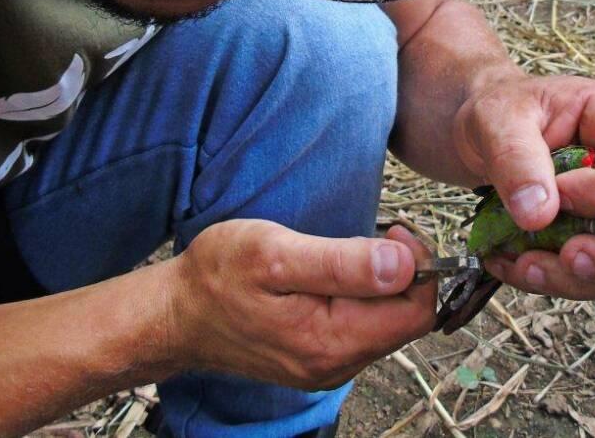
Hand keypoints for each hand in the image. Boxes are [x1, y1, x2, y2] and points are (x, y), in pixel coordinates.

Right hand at [167, 220, 435, 389]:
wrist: (177, 313)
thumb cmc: (217, 276)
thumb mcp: (275, 254)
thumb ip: (341, 263)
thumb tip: (403, 264)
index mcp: (331, 341)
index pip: (415, 313)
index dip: (418, 266)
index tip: (393, 229)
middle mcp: (336, 364)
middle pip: (404, 320)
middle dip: (402, 272)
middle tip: (377, 230)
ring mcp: (326, 365)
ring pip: (383, 324)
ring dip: (381, 283)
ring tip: (351, 248)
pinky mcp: (315, 357)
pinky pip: (360, 328)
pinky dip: (361, 296)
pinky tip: (336, 271)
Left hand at [453, 73, 594, 299]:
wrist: (478, 135)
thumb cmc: (496, 112)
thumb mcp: (497, 118)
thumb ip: (515, 157)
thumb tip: (539, 215)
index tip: (557, 196)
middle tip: (568, 259)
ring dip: (580, 278)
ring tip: (526, 268)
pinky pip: (594, 274)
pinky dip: (556, 280)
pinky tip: (514, 268)